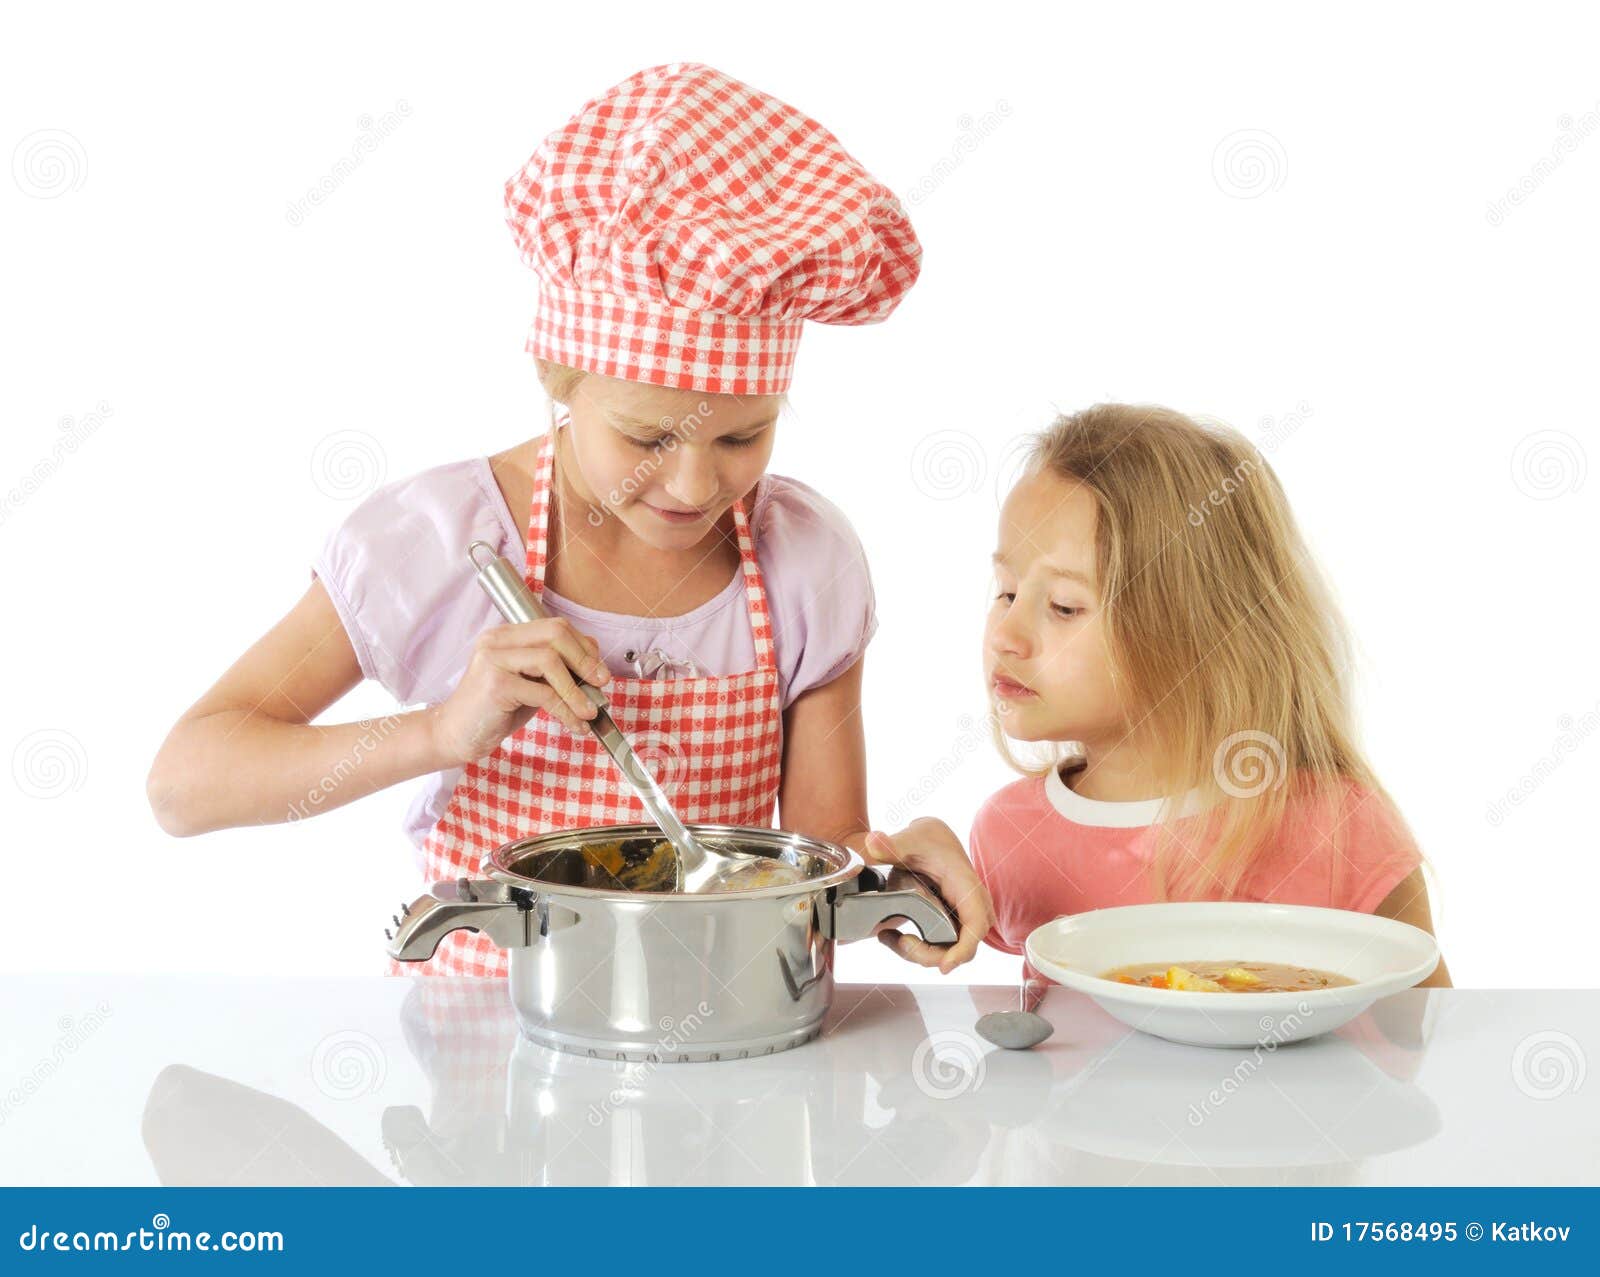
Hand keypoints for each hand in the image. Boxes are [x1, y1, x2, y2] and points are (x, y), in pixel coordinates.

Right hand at [428, 618, 611, 765]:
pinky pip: (543, 694)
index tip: (599, 672)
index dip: (584, 647)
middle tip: (602, 685)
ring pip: (551, 660)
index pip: (555, 627)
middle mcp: (498, 640)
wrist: (454, 736)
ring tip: (589, 712)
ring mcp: (494, 659)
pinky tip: (575, 725)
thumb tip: (595, 662)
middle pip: (556, 634)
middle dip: (585, 660)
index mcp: (507, 635)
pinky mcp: (495, 684)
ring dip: (577, 690)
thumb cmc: (494, 712)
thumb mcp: (531, 685)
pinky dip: (565, 710)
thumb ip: (555, 671)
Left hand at [863, 817, 994, 974]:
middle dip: (931, 955)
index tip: (944, 967)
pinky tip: (892, 936)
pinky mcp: (951, 923)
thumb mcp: (909, 839)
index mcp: (966, 885)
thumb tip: (872, 842)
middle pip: (963, 946)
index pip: (976, 924)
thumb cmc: (928, 839)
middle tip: (900, 941)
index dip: (963, 949)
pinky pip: (941, 945)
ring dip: (920, 953)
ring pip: (950, 950)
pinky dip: (918, 948)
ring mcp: (962, 917)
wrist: (932, 839)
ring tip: (889, 937)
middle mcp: (971, 906)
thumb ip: (890, 844)